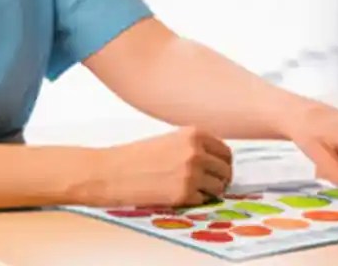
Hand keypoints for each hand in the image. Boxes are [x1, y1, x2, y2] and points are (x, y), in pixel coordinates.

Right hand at [87, 127, 233, 206]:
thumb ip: (194, 147)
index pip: (225, 152)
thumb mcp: (170, 141)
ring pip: (218, 188)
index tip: (218, 171)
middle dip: (220, 180)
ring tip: (191, 191)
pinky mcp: (183, 194)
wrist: (112, 172)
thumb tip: (217, 163)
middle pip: (225, 171)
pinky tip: (179, 196)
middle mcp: (196, 152)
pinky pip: (203, 201)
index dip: (223, 164)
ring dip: (209, 192)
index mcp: (194, 134)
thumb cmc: (136, 157)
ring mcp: (191, 174)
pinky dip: (195, 202)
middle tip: (209, 185)